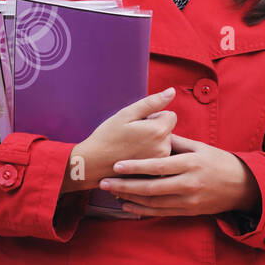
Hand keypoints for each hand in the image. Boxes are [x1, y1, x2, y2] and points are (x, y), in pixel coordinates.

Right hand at [60, 88, 176, 193]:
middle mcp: (164, 148)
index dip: (154, 116)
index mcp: (159, 131)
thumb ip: (152, 102)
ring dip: (153, 142)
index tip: (138, 124)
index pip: (170, 115)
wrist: (93, 164)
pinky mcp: (155, 174)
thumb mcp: (127, 114)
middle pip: (168, 130)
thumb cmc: (107, 136)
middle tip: (133, 136)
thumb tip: (172, 91)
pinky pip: (159, 157)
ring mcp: (160, 162)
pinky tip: (134, 157)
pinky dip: (150, 155)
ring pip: (164, 143)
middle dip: (154, 129)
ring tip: (132, 146)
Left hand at [99, 134, 258, 217]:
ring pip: (153, 202)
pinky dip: (142, 210)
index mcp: (191, 163)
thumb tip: (155, 133)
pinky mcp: (188, 211)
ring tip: (112, 193)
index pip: (158, 166)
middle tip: (104, 183)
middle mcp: (189, 183)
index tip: (116, 165)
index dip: (136, 166)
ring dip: (130, 198)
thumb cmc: (219, 162)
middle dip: (125, 186)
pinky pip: (161, 212)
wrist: (242, 186)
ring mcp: (188, 200)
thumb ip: (176, 142)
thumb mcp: (200, 147)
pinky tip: (127, 206)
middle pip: (151, 187)